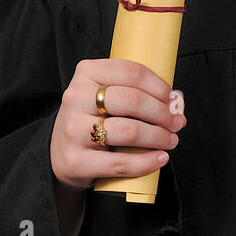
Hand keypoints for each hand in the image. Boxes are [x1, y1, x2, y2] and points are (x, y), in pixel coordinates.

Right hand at [50, 59, 185, 189]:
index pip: (131, 72)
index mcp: (86, 74)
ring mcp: (73, 130)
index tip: (171, 99)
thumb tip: (175, 104)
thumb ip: (131, 91)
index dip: (158, 86)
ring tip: (170, 140)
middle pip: (132, 101)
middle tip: (176, 123)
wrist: (59, 154)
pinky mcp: (76, 161)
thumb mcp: (102, 95)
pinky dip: (147, 162)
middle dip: (162, 113)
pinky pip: (121, 163)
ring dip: (159, 137)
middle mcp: (76, 98)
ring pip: (129, 131)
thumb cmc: (91, 119)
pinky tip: (159, 158)